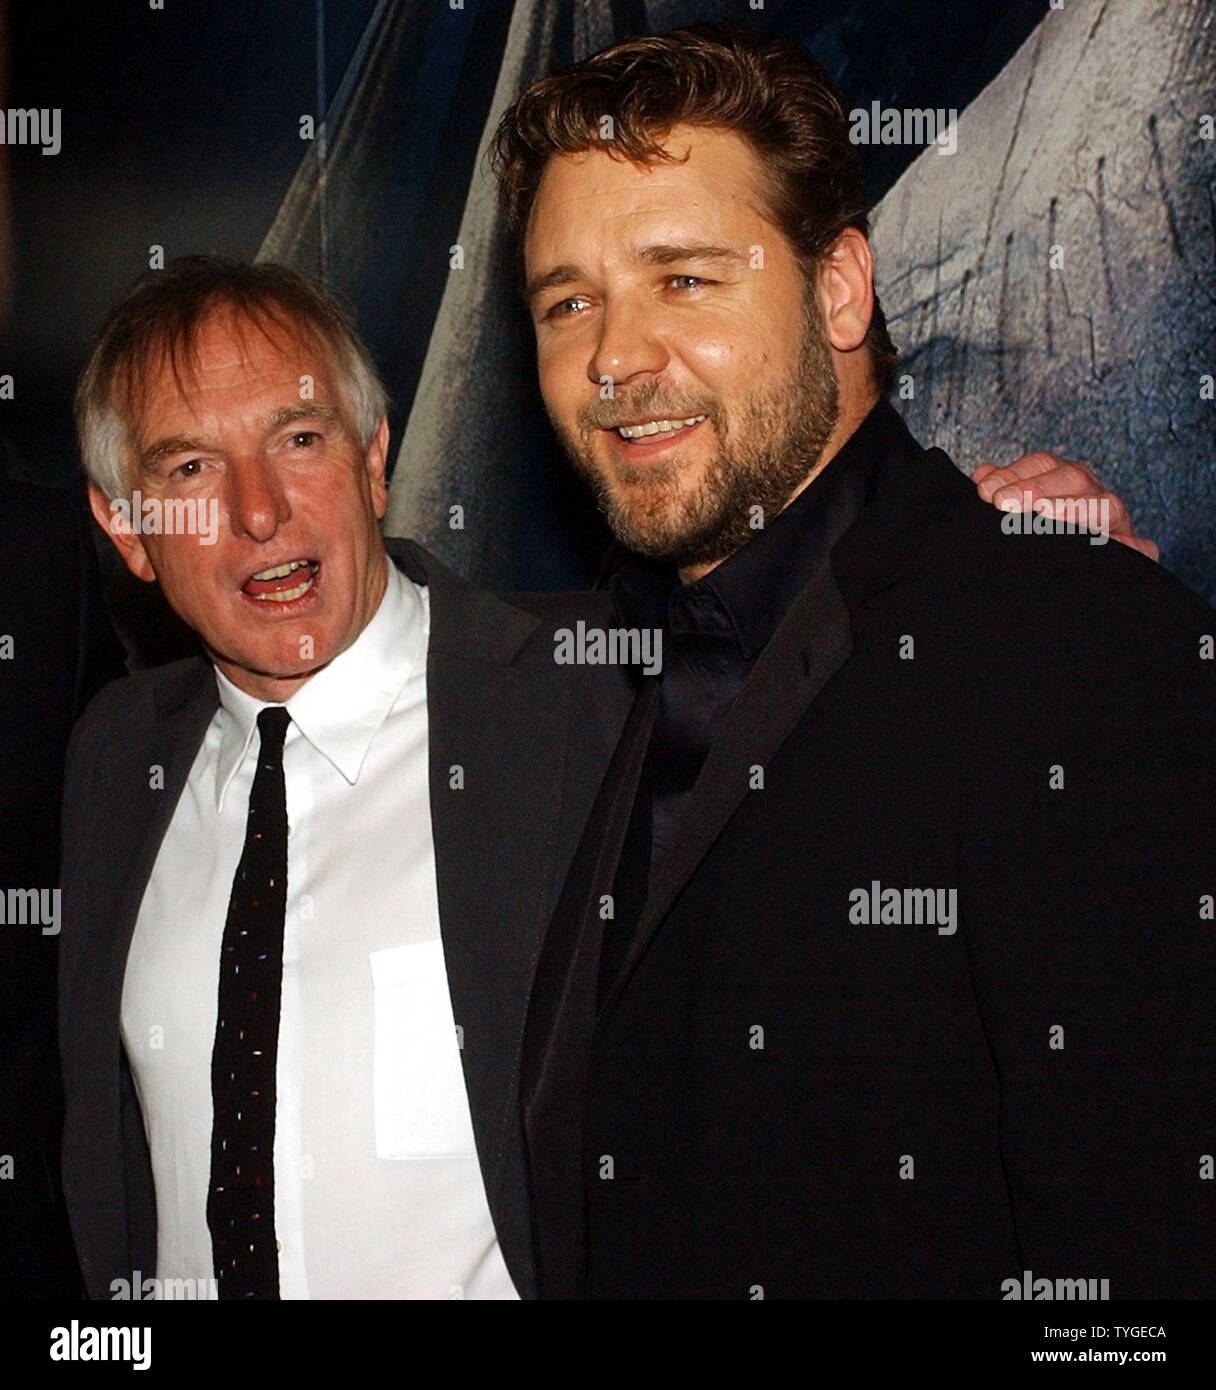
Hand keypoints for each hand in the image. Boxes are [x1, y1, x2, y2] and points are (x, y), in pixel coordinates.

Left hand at [973, 454, 1159, 560]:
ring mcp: (1117, 522)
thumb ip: (999, 492)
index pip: (1043, 464)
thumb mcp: (1013, 515)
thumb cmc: (1033, 539)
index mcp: (1065, 479)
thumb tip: (982, 476)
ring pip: (1105, 506)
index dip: (1015, 473)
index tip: (985, 490)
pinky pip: (1140, 547)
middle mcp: (1093, 494)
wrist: (1071, 584)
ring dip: (1073, 509)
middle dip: (1035, 488)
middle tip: (1003, 503)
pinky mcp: (1136, 551)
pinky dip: (1132, 548)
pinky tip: (1113, 549)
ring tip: (1044, 515)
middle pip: (1074, 478)